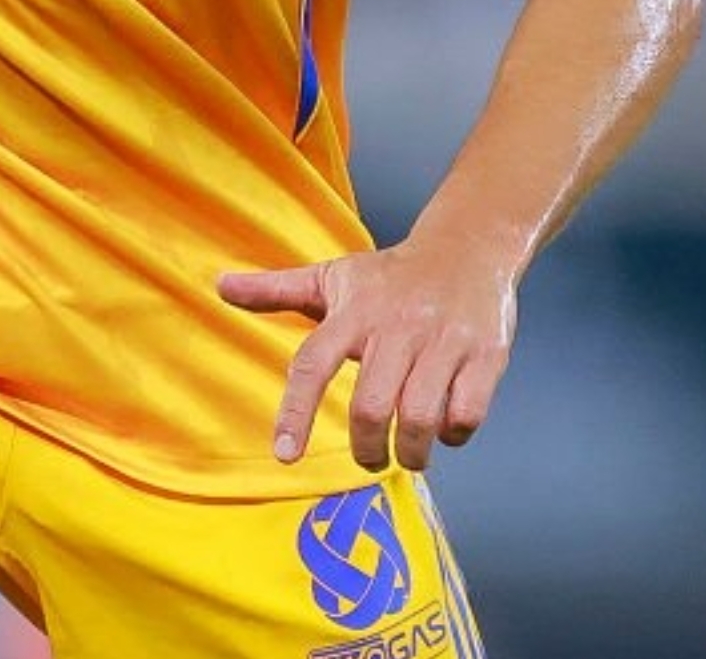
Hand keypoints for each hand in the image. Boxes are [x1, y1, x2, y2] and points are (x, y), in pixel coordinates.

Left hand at [217, 224, 519, 470]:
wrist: (469, 247)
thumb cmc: (391, 274)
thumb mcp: (332, 277)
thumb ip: (276, 289)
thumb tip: (220, 285)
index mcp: (353, 312)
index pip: (313, 363)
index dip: (296, 412)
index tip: (284, 454)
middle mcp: (396, 326)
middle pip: (372, 406)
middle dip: (367, 449)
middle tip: (369, 458)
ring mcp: (444, 341)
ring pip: (421, 417)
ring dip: (411, 452)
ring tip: (408, 453)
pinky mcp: (485, 354)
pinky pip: (467, 414)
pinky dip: (454, 434)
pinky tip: (445, 428)